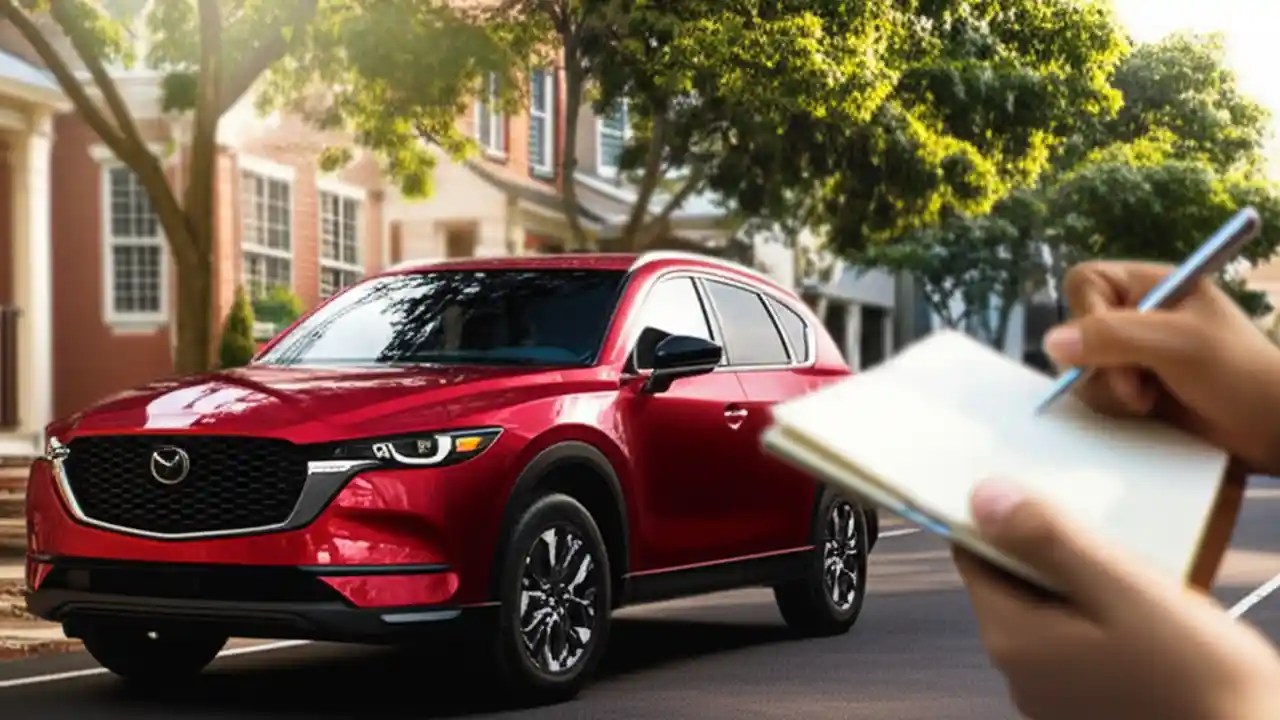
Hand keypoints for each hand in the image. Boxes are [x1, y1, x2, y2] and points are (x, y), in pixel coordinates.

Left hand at [955, 479, 1279, 719]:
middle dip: (1042, 543)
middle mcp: (1019, 670)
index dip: (995, 513)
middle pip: (1009, 579)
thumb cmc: (1197, 678)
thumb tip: (983, 496)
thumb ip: (1050, 541)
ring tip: (1122, 552)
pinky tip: (1136, 597)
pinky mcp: (1082, 700)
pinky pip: (1072, 636)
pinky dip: (1092, 609)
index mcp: (1012, 639)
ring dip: (1073, 575)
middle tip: (1090, 513)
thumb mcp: (1125, 590)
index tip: (1029, 480)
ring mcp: (1049, 691)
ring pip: (1044, 606)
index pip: (973, 554)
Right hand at [1046, 260, 1279, 474]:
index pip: (1085, 282)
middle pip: (1076, 329)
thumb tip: (1050, 342)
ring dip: (1110, 390)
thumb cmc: (1238, 372)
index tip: (1111, 345)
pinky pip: (1095, 394)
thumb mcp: (1177, 344)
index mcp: (1151, 285)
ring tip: (1150, 401)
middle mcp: (1135, 314)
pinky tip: (1148, 411)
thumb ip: (1114, 337)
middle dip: (1102, 364)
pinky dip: (1114, 407)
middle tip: (1138, 386)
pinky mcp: (1131, 388)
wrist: (1272, 428)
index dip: (1087, 313)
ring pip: (1080, 367)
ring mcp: (1132, 354)